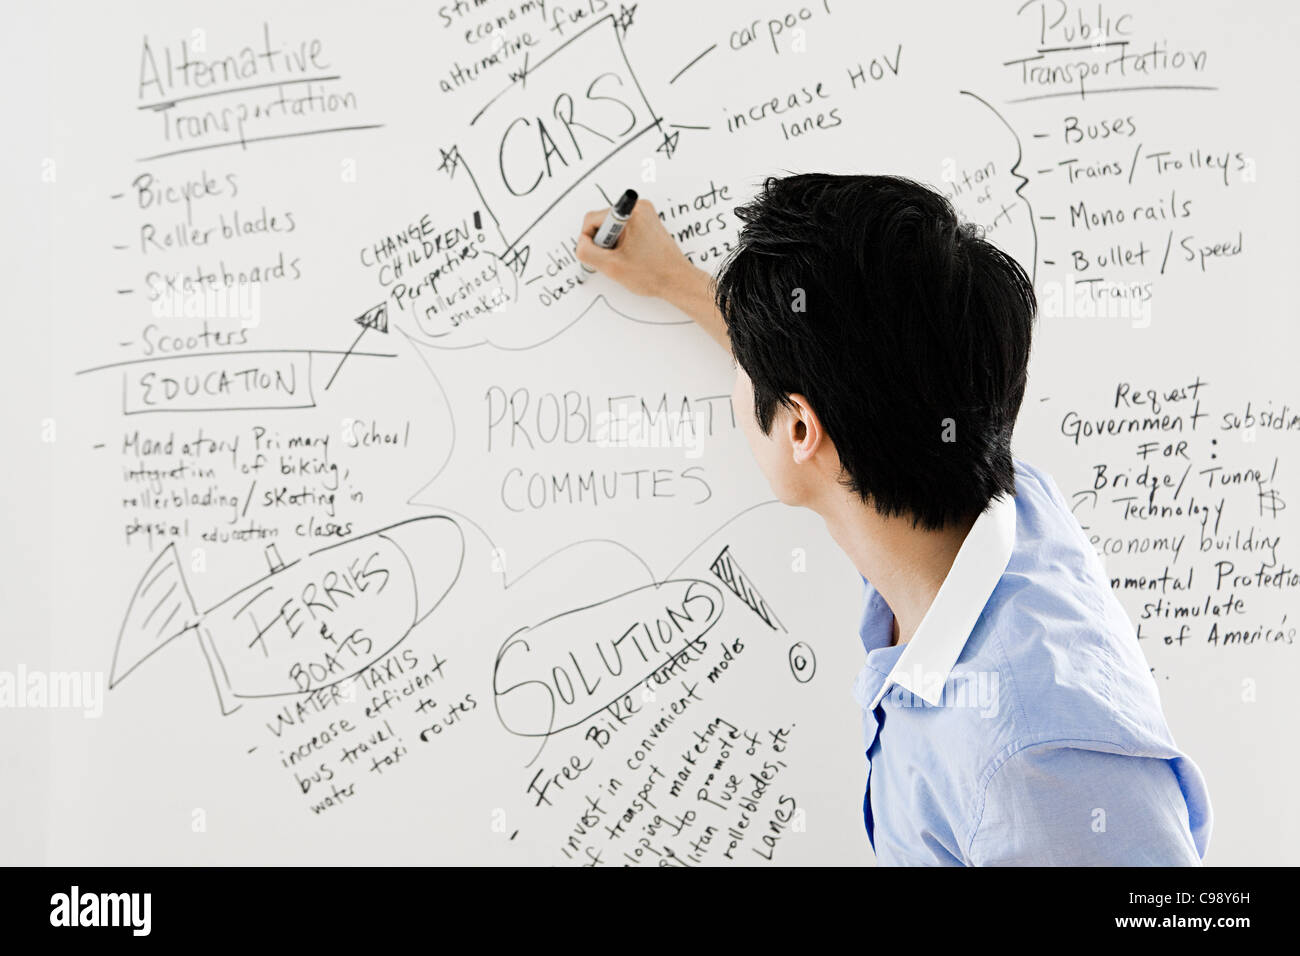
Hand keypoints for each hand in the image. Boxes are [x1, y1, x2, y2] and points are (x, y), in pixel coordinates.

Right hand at [575, 197, 730, 352]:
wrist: (677, 281)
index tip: (603, 255)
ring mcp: (645, 215)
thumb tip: (581, 244)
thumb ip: (588, 252)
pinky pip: (624, 230)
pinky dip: (622, 244)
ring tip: (626, 259)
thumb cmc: (653, 274)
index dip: (590, 240)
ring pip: (612, 228)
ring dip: (612, 245)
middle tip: (616, 259)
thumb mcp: (612, 266)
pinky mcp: (648, 223)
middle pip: (602, 222)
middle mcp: (639, 208)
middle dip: (604, 243)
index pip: (592, 219)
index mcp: (631, 212)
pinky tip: (632, 256)